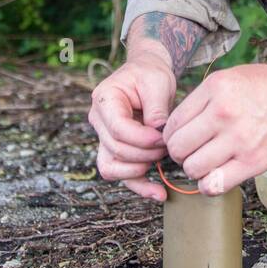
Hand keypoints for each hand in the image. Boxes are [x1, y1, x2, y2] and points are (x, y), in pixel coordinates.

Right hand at [87, 51, 175, 201]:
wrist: (146, 74)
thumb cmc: (150, 75)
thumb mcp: (157, 82)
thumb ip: (156, 108)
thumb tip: (158, 133)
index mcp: (104, 99)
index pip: (118, 129)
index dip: (142, 139)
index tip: (163, 137)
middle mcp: (98, 120)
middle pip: (116, 149)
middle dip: (145, 153)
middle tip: (168, 146)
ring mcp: (104, 137)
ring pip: (112, 167)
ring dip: (139, 171)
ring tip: (162, 163)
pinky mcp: (115, 150)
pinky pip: (120, 174)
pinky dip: (139, 185)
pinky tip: (159, 193)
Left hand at [162, 63, 266, 195]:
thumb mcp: (231, 77)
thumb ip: (204, 98)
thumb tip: (178, 124)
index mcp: (214, 89)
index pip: (173, 122)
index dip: (170, 136)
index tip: (178, 139)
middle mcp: (222, 113)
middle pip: (178, 147)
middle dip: (178, 154)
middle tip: (189, 153)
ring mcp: (238, 139)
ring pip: (193, 167)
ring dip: (194, 170)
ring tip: (204, 164)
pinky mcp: (253, 161)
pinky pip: (215, 184)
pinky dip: (208, 185)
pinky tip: (213, 178)